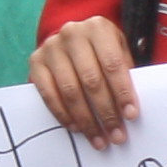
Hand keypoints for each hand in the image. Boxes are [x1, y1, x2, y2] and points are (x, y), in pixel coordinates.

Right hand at [31, 15, 138, 146]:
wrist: (71, 38)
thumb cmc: (101, 50)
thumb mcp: (118, 51)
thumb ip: (125, 73)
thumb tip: (129, 111)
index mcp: (98, 28)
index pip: (113, 64)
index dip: (122, 92)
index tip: (131, 116)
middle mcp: (72, 33)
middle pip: (91, 80)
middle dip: (106, 112)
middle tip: (116, 135)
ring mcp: (51, 47)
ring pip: (70, 91)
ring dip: (86, 120)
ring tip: (99, 139)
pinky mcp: (35, 62)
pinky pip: (49, 95)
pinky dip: (64, 115)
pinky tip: (77, 128)